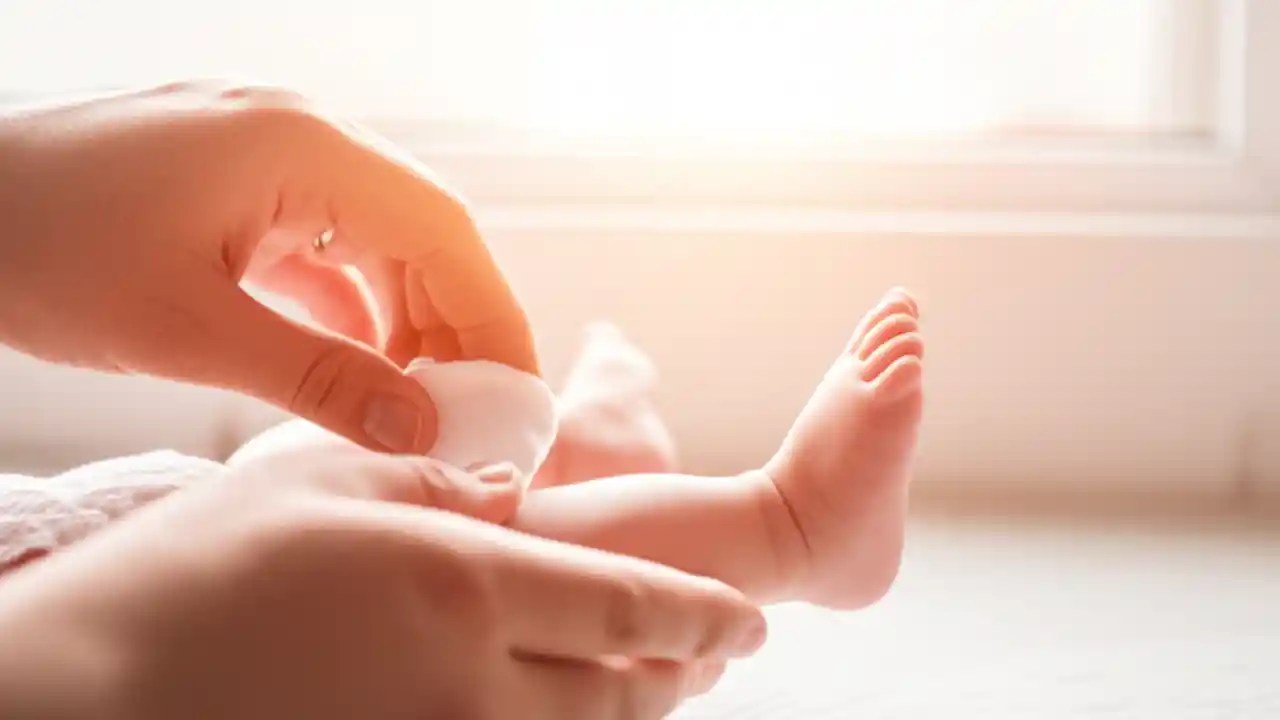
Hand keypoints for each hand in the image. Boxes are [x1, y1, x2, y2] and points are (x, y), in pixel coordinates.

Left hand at [0, 81, 536, 453]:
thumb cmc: (39, 248)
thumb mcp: (187, 329)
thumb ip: (316, 376)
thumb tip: (417, 428)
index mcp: (299, 146)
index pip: (440, 227)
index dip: (493, 311)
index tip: (519, 389)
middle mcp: (297, 137)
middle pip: (420, 229)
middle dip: (456, 320)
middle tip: (474, 409)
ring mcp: (266, 158)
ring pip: (377, 240)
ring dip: (407, 317)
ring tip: (420, 400)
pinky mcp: (237, 189)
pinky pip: (325, 247)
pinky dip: (353, 307)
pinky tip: (360, 362)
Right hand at [0, 450, 763, 718]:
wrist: (99, 690)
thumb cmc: (202, 572)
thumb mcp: (326, 482)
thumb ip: (437, 478)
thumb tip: (507, 491)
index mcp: (466, 584)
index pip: (632, 610)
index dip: (704, 620)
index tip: (750, 623)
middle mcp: (474, 682)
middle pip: (623, 690)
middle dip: (678, 671)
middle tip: (712, 653)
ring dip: (630, 713)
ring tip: (655, 684)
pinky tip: (558, 715)